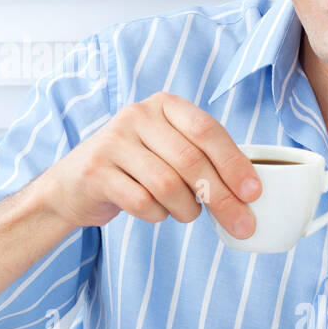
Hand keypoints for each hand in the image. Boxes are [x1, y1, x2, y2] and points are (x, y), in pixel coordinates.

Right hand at [35, 91, 262, 238]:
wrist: (74, 183)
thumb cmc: (135, 167)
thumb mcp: (167, 147)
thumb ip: (202, 157)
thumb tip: (249, 192)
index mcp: (163, 104)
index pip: (206, 130)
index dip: (233, 163)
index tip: (253, 193)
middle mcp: (137, 116)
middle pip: (190, 161)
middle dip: (221, 198)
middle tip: (241, 224)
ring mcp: (113, 142)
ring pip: (167, 185)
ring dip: (187, 209)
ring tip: (187, 214)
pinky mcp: (96, 172)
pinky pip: (142, 202)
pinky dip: (158, 215)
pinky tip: (156, 212)